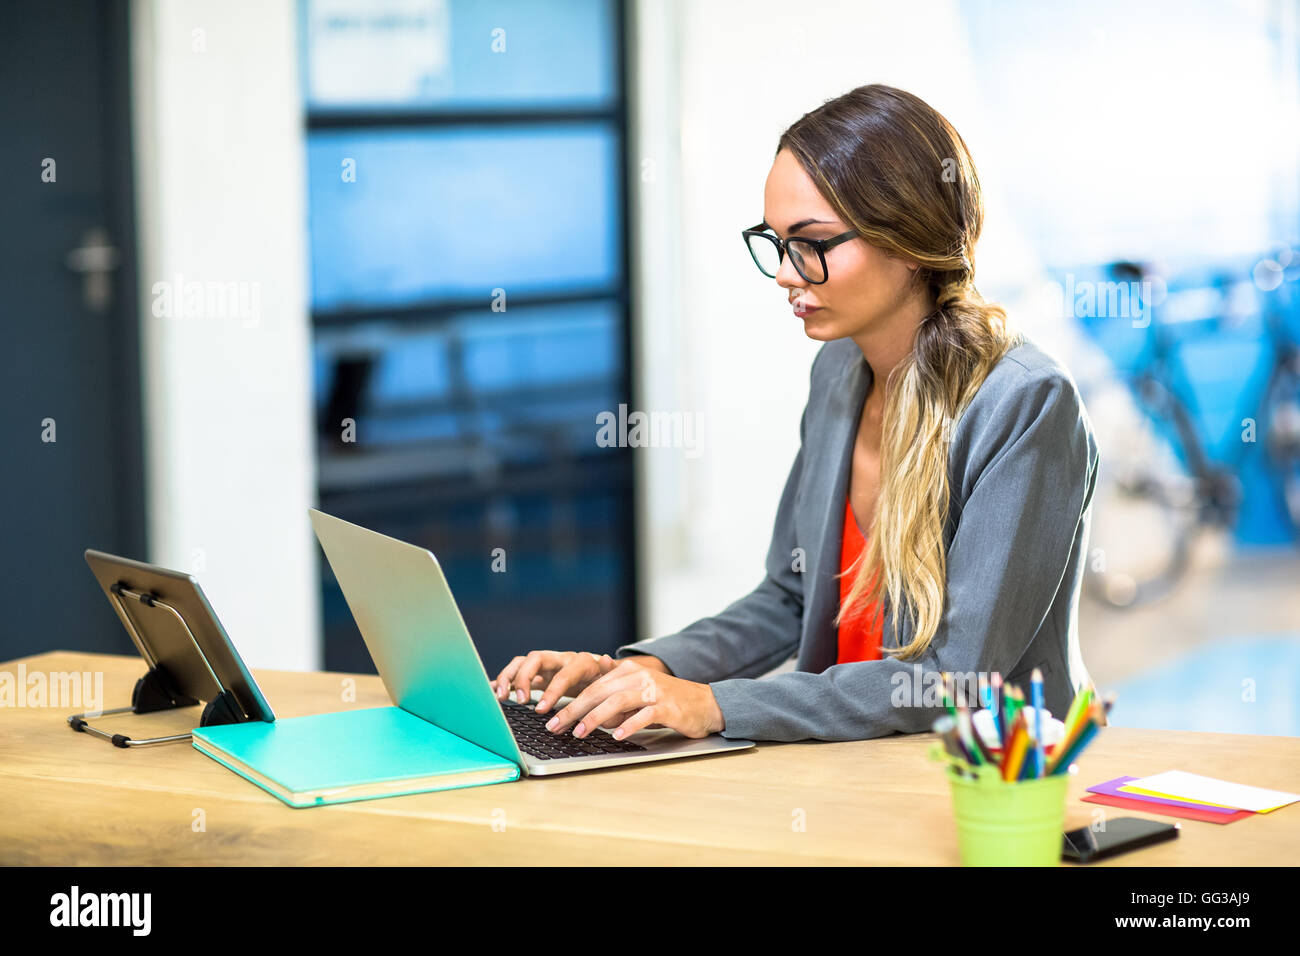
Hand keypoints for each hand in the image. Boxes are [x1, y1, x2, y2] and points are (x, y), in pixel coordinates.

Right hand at [492, 650, 619, 713]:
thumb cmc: (610, 682)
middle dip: (523, 678)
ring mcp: (548, 667)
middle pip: (535, 658)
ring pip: (522, 663)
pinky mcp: (539, 676)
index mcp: (580, 662)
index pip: (563, 672)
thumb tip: (606, 658)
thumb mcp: (615, 679)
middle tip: (517, 700)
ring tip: (501, 697)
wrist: (607, 678)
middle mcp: (561, 660)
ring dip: (509, 677)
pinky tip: (493, 691)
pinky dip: (504, 681)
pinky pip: (518, 675)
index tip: (541, 709)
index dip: (552, 690)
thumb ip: (610, 671)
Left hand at [542, 658, 724, 739]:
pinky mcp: (667, 707)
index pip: (592, 686)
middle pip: (599, 692)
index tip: (552, 718)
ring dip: (595, 718)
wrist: (706, 704)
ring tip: (579, 732)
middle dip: (573, 709)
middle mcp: (639, 677)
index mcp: (629, 671)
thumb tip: (588, 711)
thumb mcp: (638, 696)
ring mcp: (654, 691)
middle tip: (555, 726)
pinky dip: (629, 725)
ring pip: (617, 701)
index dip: (570, 701)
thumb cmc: (668, 703)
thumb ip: (614, 699)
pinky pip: (644, 715)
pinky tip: (617, 736)